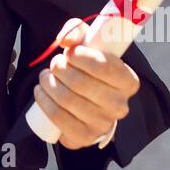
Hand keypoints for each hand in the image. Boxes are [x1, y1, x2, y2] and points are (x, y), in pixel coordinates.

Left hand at [32, 20, 137, 150]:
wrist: (86, 101)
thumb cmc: (88, 69)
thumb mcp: (87, 44)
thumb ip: (77, 32)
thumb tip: (65, 40)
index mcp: (129, 81)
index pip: (105, 66)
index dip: (81, 56)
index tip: (69, 52)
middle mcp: (120, 106)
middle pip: (82, 83)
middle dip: (60, 69)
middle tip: (55, 64)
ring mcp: (103, 124)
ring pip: (68, 100)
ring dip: (49, 84)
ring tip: (45, 76)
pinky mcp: (84, 137)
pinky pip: (59, 119)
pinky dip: (44, 102)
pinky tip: (40, 93)